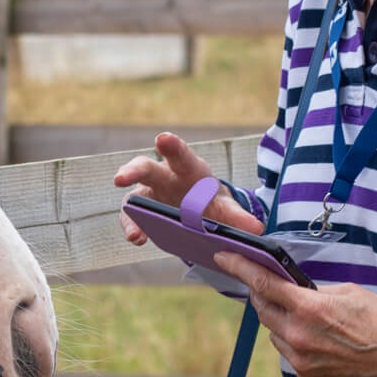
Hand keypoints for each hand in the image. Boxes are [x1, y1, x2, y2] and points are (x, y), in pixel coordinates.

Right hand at [112, 133, 260, 245]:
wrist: (198, 211)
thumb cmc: (210, 200)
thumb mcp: (226, 207)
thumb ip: (237, 217)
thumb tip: (256, 229)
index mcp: (187, 169)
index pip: (180, 154)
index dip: (171, 146)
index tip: (163, 139)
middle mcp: (163, 176)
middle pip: (146, 168)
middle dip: (133, 171)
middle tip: (120, 178)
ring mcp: (149, 194)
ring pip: (133, 195)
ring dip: (130, 211)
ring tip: (134, 233)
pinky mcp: (141, 211)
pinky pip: (132, 218)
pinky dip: (132, 227)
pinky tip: (137, 238)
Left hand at [213, 252, 376, 376]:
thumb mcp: (347, 292)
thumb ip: (313, 291)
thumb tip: (293, 289)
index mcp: (309, 309)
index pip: (263, 284)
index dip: (240, 267)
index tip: (223, 257)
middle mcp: (299, 335)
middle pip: (263, 308)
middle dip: (263, 294)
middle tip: (268, 284)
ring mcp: (302, 359)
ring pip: (273, 332)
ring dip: (279, 320)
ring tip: (303, 315)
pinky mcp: (307, 375)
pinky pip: (287, 351)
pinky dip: (292, 340)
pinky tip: (313, 336)